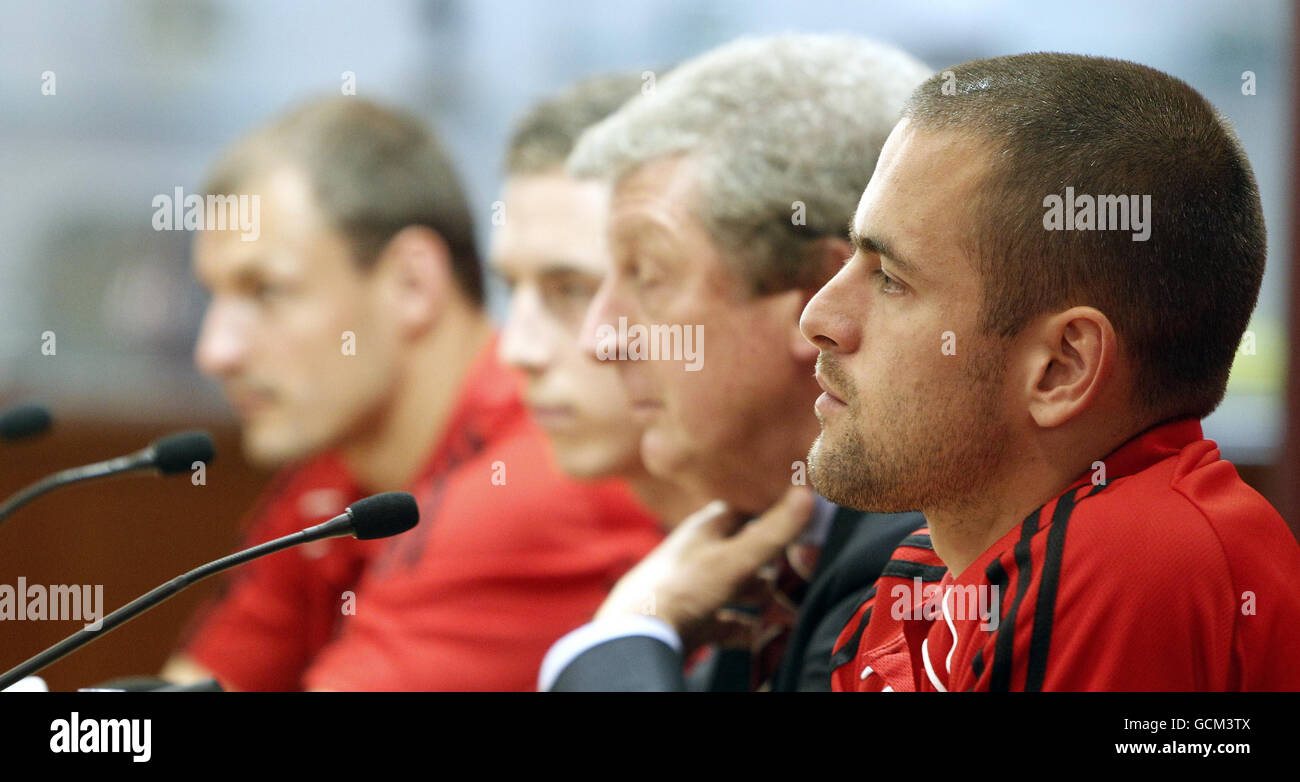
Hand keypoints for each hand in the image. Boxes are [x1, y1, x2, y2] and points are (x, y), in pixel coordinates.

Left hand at [595, 486, 815, 643]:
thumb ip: (773, 530)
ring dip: (764, 597)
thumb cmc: (683, 588)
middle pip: (746, 550)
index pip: (747, 508)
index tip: (806, 514)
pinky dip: (745, 629)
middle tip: (805, 571)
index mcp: (707, 527)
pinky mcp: (691, 618)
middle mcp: (701, 552)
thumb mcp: (736, 558)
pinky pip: (726, 621)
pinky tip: (761, 636)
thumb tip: (808, 492)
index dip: (775, 509)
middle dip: (776, 563)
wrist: (637, 634)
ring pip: (739, 587)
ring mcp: (695, 587)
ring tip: (790, 610)